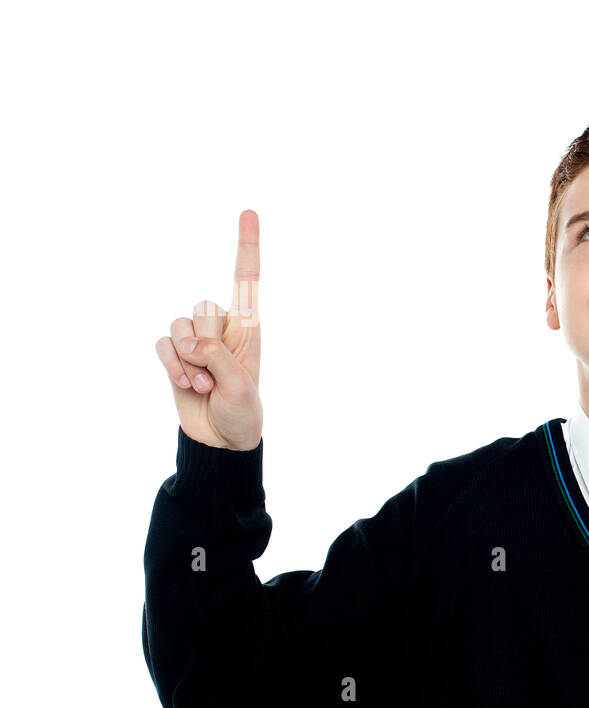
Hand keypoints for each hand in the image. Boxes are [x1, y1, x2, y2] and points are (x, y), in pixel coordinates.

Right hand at [155, 210, 263, 450]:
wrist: (221, 438)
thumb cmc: (242, 411)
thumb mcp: (240, 386)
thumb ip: (217, 356)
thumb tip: (190, 342)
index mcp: (248, 326)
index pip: (246, 279)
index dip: (247, 246)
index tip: (249, 211)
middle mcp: (220, 327)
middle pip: (203, 309)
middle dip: (208, 346)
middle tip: (219, 375)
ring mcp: (195, 339)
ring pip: (178, 326)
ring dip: (188, 360)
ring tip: (204, 384)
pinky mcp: (174, 353)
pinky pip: (162, 344)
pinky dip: (172, 366)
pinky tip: (188, 384)